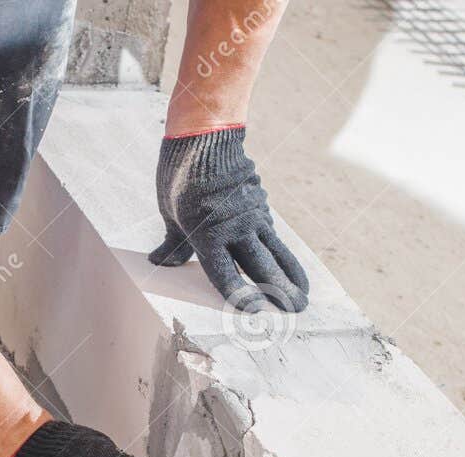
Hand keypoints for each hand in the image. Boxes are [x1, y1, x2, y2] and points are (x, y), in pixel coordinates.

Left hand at [148, 126, 308, 313]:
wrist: (206, 137)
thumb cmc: (181, 176)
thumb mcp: (169, 212)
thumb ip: (173, 243)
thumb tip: (159, 261)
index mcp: (206, 234)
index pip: (225, 273)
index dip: (241, 295)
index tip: (257, 312)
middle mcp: (233, 229)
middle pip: (260, 266)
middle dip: (280, 291)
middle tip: (298, 310)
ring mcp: (252, 218)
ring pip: (276, 253)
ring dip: (291, 278)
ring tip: (305, 298)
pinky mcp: (261, 208)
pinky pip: (275, 238)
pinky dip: (285, 257)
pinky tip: (294, 273)